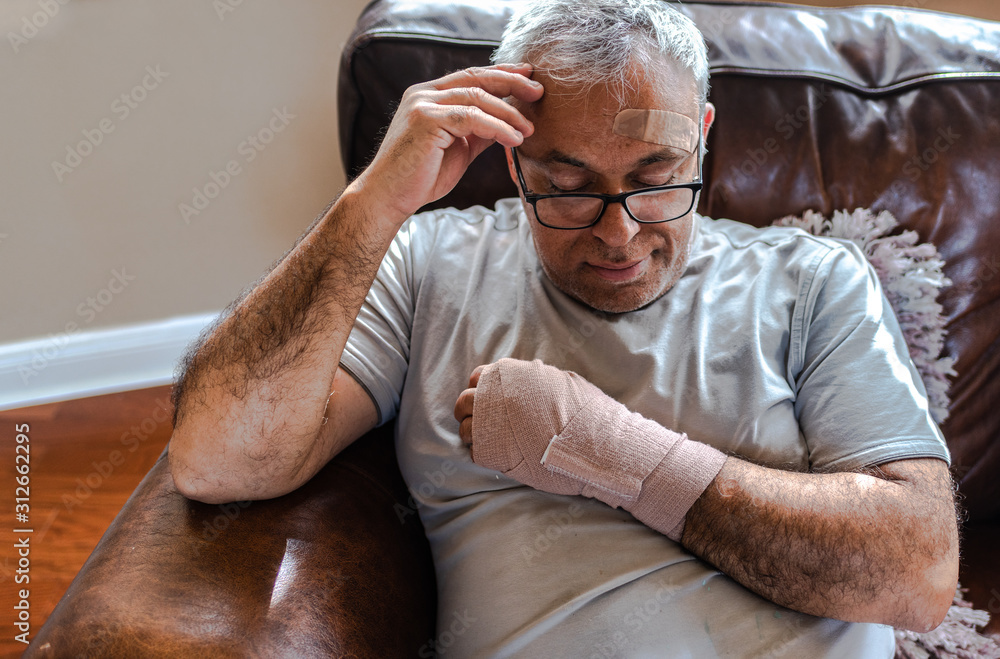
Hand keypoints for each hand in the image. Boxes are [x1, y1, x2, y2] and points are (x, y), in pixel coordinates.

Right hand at [350, 63, 543, 224]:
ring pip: (476, 97)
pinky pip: (471, 118)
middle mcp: (423, 93)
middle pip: (476, 78)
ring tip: (529, 129)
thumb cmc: (421, 177)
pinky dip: (497, 127)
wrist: (389, 197)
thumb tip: (508, 123)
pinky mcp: (425, 120)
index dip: (502, 74)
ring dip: (508, 112)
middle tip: (539, 92)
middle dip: (511, 82)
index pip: (471, 76)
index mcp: (429, 95)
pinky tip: (514, 139)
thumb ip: (479, 131)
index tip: (528, 76)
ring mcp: (423, 104)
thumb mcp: (458, 149)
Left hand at [453, 358, 725, 542]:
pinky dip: (483, 455)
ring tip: (493, 442)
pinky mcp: (495, 453)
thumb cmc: (588, 414)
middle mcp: (497, 396)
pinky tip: (501, 457)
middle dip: (470, 412)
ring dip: (473, 434)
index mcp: (513, 374)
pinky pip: (474, 452)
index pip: (478, 377)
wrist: (599, 445)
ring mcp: (493, 424)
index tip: (493, 403)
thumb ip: (535, 380)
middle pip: (464, 402)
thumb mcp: (562, 382)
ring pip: (464, 428)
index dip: (484, 391)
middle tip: (486, 424)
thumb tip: (526, 382)